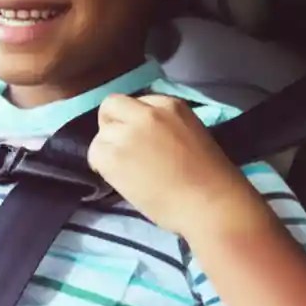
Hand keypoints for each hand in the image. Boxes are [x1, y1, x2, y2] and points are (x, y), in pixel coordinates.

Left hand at [88, 95, 262, 237]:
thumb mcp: (191, 134)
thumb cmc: (210, 178)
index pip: (138, 103)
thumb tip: (144, 139)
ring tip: (125, 169)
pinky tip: (118, 179)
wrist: (210, 203)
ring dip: (108, 149)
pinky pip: (95, 154)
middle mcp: (146, 113)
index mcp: (170, 105)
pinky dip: (101, 166)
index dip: (135, 122)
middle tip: (123, 149)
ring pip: (101, 133)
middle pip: (112, 106)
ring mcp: (128, 133)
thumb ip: (165, 128)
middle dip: (112, 124)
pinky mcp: (114, 156)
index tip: (142, 141)